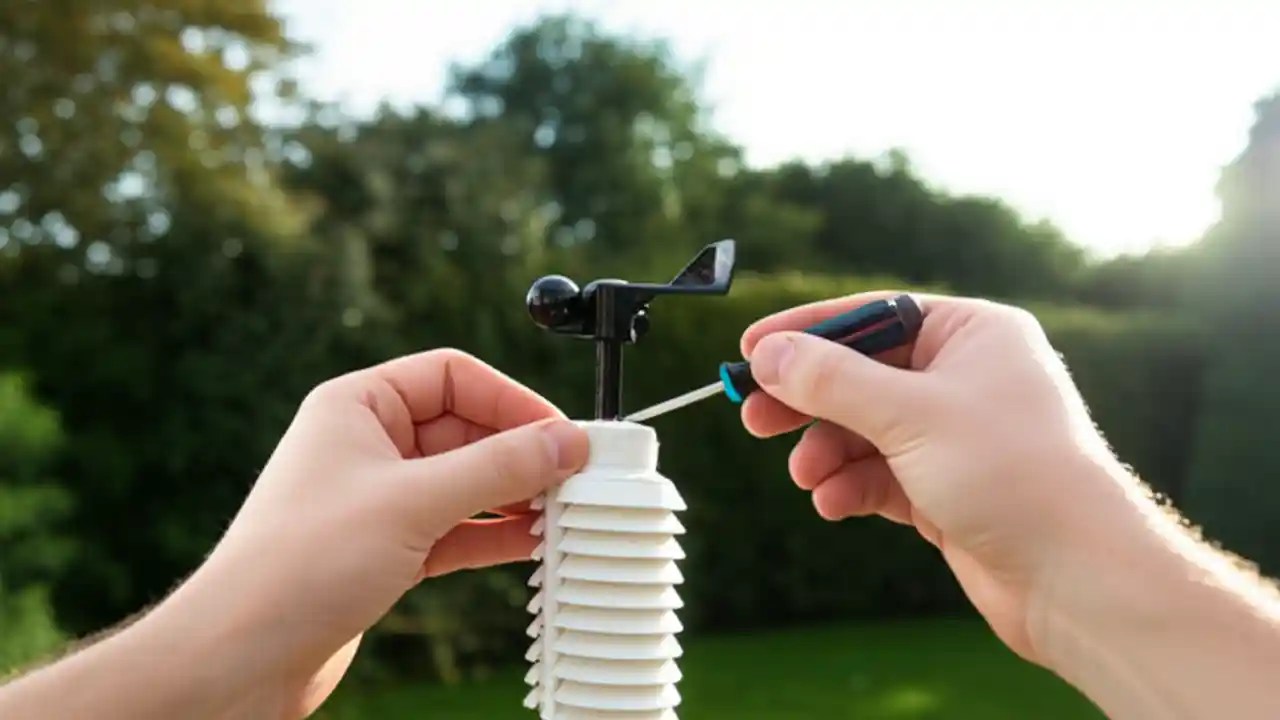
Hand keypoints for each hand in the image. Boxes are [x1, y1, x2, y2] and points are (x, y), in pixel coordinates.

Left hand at [154, 349, 588, 716]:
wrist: (240, 656)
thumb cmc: (300, 564)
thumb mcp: (414, 503)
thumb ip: (498, 469)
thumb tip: (565, 442)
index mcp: (358, 405)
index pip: (453, 376)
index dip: (512, 399)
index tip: (559, 433)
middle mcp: (368, 444)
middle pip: (466, 430)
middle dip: (520, 454)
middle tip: (575, 479)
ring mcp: (379, 499)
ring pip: (466, 483)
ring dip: (514, 497)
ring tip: (564, 514)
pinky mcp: (387, 548)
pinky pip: (456, 527)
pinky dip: (494, 534)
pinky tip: (533, 544)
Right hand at [738, 292, 1126, 662]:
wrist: (1077, 579)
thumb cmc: (1011, 474)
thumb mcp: (909, 414)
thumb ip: (832, 381)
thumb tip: (769, 353)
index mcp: (974, 334)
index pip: (874, 315)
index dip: (809, 331)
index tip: (750, 349)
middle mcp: (968, 377)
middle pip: (863, 375)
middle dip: (808, 401)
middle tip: (752, 417)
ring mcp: (957, 436)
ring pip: (867, 430)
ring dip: (828, 451)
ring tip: (806, 476)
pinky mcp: (948, 488)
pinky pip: (882, 475)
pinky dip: (853, 486)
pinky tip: (834, 503)